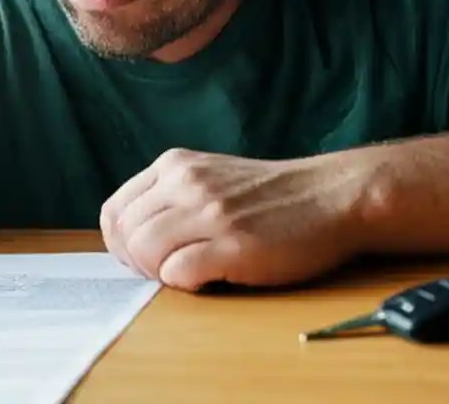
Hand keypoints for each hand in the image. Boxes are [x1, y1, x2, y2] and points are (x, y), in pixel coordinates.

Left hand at [100, 148, 372, 290]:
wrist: (334, 196)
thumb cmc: (273, 197)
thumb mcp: (211, 177)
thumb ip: (171, 197)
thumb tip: (131, 239)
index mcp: (176, 165)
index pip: (114, 210)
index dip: (120, 243)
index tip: (142, 258)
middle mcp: (187, 183)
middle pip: (125, 234)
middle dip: (138, 264)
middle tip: (168, 272)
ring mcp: (210, 212)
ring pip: (144, 253)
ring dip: (159, 274)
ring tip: (190, 274)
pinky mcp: (234, 245)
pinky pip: (179, 273)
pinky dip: (186, 284)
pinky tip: (211, 278)